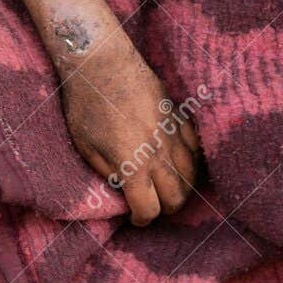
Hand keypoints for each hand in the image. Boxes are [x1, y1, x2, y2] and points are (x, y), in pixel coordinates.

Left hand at [58, 40, 202, 225]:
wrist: (103, 62)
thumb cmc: (86, 106)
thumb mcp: (86, 148)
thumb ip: (108, 174)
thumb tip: (123, 192)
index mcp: (133, 166)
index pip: (149, 208)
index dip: (142, 219)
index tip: (136, 218)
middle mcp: (158, 154)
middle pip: (175, 197)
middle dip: (165, 209)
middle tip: (153, 206)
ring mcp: (173, 134)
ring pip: (191, 174)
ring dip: (181, 188)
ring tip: (167, 190)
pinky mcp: (179, 116)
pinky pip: (196, 148)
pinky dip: (191, 162)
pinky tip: (181, 164)